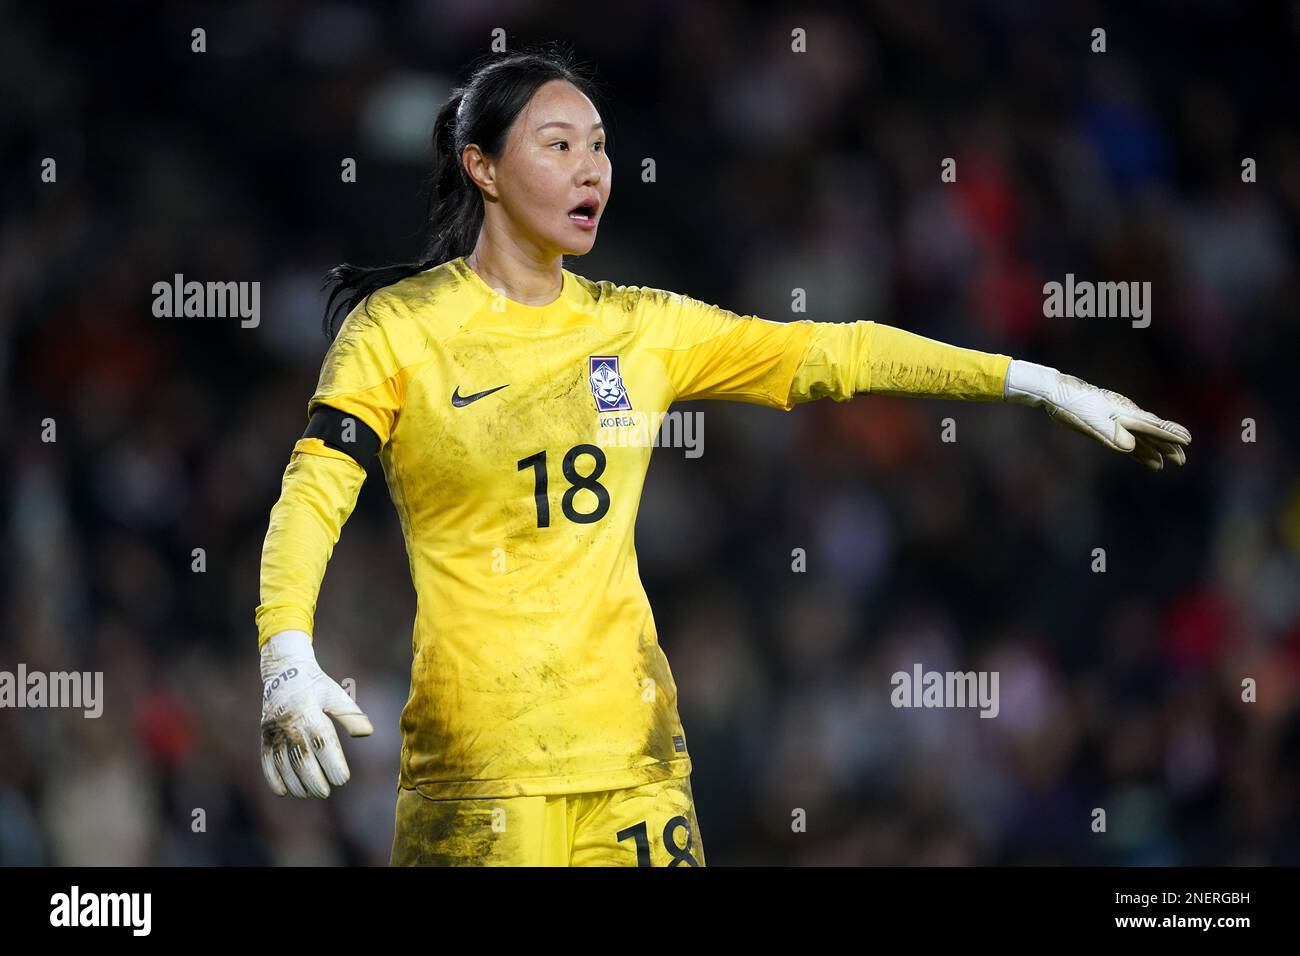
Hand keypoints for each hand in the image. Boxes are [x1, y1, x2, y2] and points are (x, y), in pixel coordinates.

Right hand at [260, 629, 372, 797]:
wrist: (284, 671)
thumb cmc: (317, 686)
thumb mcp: (336, 695)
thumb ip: (351, 715)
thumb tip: (367, 734)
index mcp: (310, 710)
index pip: (322, 741)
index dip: (332, 762)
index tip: (343, 780)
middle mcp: (290, 721)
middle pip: (301, 756)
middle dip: (313, 778)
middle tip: (325, 792)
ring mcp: (275, 728)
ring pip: (282, 761)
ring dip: (294, 782)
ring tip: (308, 794)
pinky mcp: (265, 733)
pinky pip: (266, 758)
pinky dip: (273, 777)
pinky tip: (283, 792)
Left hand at [1004, 360, 1190, 470]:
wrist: (1057, 394)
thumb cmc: (1073, 406)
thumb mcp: (1091, 421)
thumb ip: (1111, 433)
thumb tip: (1130, 447)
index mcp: (1125, 414)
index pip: (1153, 427)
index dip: (1169, 435)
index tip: (1187, 440)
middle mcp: (1125, 415)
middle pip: (1151, 433)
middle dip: (1167, 446)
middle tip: (1182, 460)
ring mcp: (1117, 419)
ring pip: (1141, 437)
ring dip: (1154, 450)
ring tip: (1166, 463)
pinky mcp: (1107, 423)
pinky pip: (1127, 439)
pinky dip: (1137, 449)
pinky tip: (1141, 456)